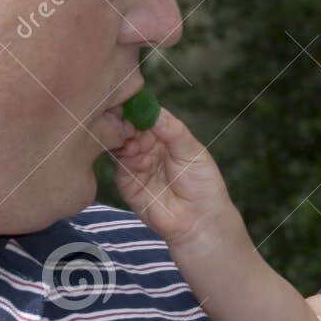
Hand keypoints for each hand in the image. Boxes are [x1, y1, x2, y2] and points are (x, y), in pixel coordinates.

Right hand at [111, 108, 238, 247]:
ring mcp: (136, 164)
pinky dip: (120, 155)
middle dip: (126, 121)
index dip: (138, 108)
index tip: (131, 100)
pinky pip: (118, 165)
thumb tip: (153, 110)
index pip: (147, 116)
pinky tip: (129, 150)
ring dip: (122, 137)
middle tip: (127, 118)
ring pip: (121, 144)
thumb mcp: (192, 150)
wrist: (199, 220)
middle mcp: (148, 148)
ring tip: (131, 137)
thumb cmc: (203, 184)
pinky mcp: (126, 183)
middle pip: (130, 127)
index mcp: (165, 137)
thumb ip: (172, 130)